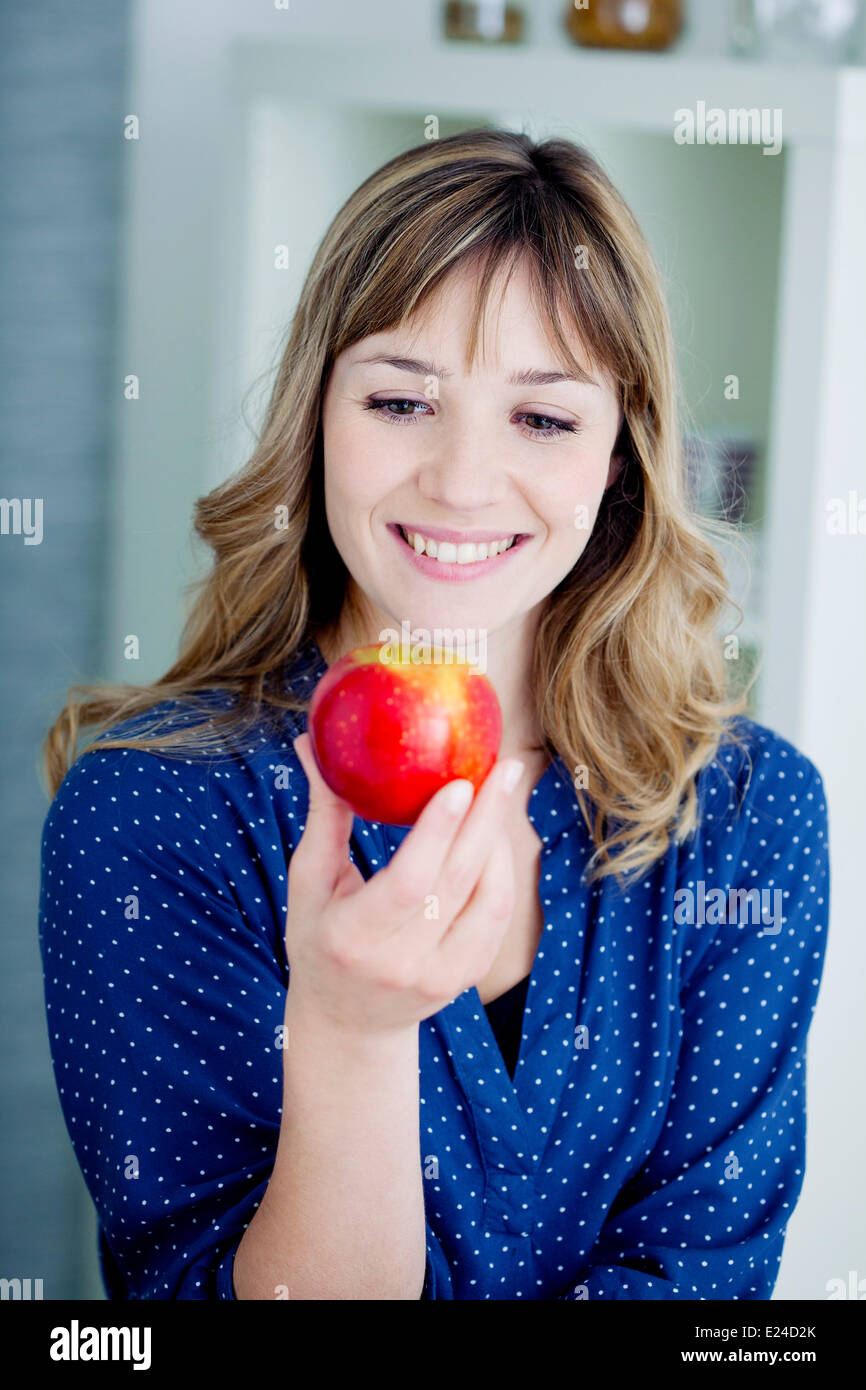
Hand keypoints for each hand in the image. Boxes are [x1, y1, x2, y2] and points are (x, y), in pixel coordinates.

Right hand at [283, 731, 522, 1037]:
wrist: (347, 1022)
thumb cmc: (320, 938)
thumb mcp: (308, 884)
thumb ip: (323, 817)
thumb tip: (310, 742)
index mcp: (352, 937)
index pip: (407, 883)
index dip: (437, 833)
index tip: (459, 783)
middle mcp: (400, 963)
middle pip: (458, 883)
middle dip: (487, 819)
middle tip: (505, 767)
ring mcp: (440, 977)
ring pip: (489, 900)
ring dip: (501, 841)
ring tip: (503, 791)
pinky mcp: (466, 979)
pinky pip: (497, 918)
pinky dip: (503, 872)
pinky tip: (498, 834)